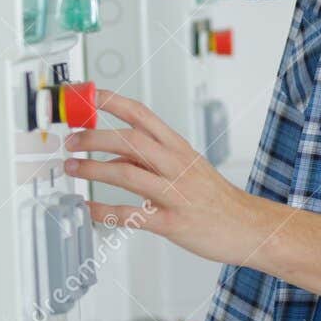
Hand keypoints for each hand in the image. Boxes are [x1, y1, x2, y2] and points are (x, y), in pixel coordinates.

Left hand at [62, 89, 274, 266]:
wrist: (249, 226)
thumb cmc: (217, 199)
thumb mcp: (189, 167)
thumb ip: (151, 159)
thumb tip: (111, 151)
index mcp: (179, 148)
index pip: (142, 115)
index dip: (112, 102)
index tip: (87, 94)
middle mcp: (177, 166)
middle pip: (130, 140)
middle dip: (94, 136)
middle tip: (71, 139)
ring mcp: (176, 194)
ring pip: (127, 173)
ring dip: (92, 168)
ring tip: (72, 167)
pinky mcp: (174, 223)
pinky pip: (132, 215)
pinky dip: (104, 211)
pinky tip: (89, 208)